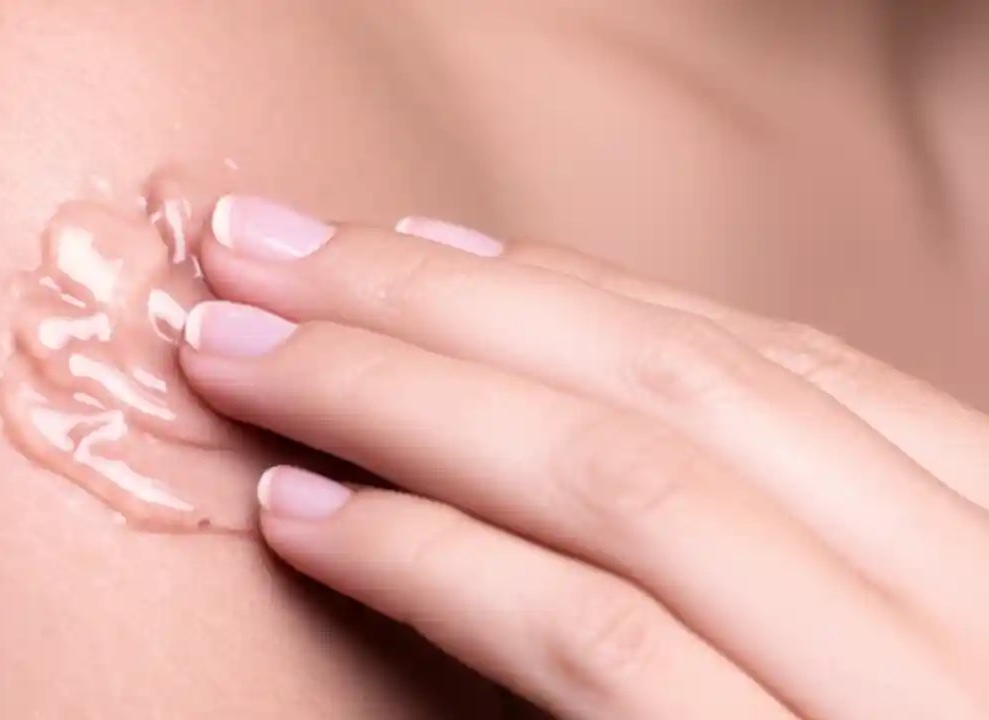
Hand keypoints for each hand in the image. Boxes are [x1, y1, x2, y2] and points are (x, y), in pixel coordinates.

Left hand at [177, 195, 988, 718]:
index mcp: (988, 547)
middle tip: (263, 247)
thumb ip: (738, 548)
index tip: (405, 240)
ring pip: (625, 484)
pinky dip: (433, 561)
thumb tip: (527, 420)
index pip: (772, 371)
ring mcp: (906, 703)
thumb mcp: (834, 637)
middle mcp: (973, 606)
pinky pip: (595, 645)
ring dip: (397, 397)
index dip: (573, 288)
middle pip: (674, 388)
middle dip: (442, 300)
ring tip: (237, 353)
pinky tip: (301, 515)